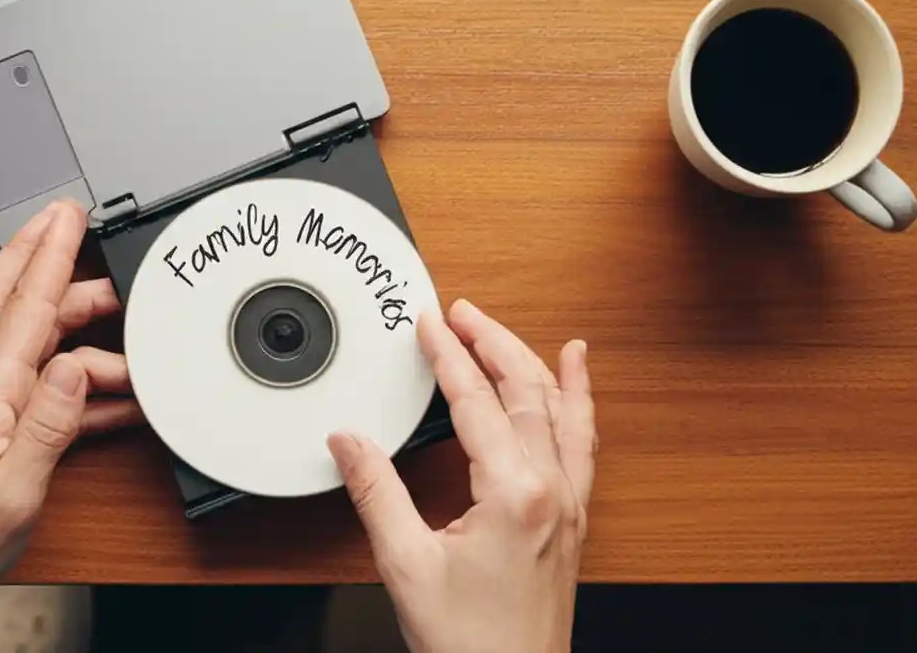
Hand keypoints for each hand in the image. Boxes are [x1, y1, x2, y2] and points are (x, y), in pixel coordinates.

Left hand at [0, 200, 141, 647]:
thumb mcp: (11, 493)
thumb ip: (48, 425)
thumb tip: (80, 366)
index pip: (25, 307)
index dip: (50, 255)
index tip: (69, 216)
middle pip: (11, 301)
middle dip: (45, 256)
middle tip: (82, 230)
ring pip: (8, 326)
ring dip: (48, 297)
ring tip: (102, 301)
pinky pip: (13, 366)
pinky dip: (50, 354)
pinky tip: (86, 371)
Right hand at [328, 299, 594, 652]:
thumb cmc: (469, 643)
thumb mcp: (406, 565)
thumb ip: (376, 494)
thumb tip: (349, 442)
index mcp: (513, 494)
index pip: (476, 402)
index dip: (448, 356)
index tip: (429, 324)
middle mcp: (552, 490)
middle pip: (525, 390)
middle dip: (490, 342)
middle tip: (459, 313)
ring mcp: (571, 503)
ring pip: (558, 407)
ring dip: (529, 360)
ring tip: (502, 329)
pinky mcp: (574, 518)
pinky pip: (583, 439)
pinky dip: (579, 398)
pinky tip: (576, 373)